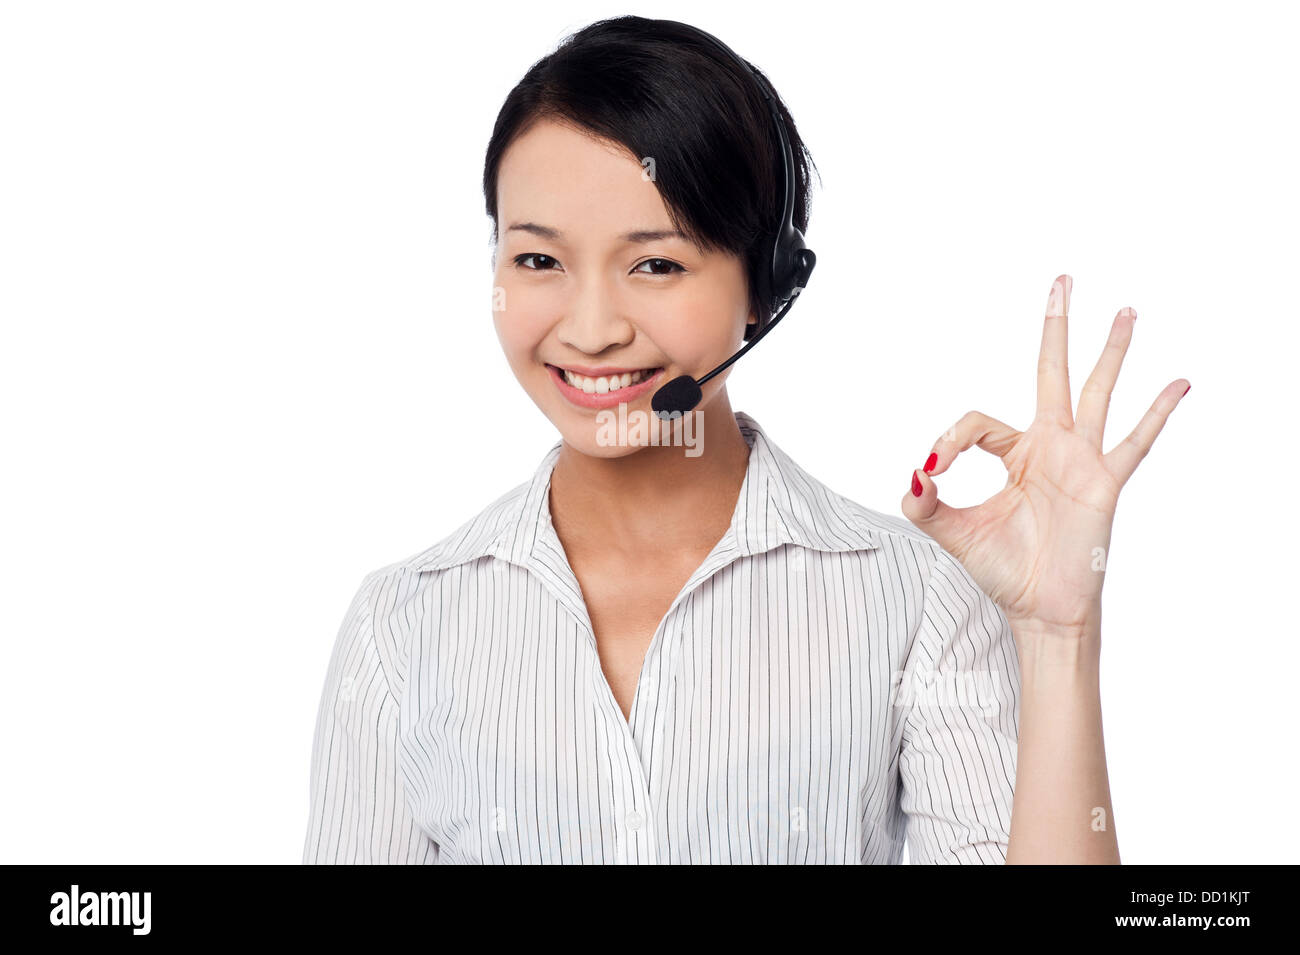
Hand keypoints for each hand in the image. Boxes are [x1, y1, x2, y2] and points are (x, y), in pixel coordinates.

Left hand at [901, 274, 1188, 633]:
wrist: (1039, 609)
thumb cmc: (1003, 570)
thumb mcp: (952, 533)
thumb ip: (925, 503)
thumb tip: (912, 473)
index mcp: (1013, 454)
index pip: (978, 422)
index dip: (951, 438)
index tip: (936, 467)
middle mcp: (1049, 447)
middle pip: (1051, 372)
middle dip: (1055, 327)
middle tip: (1061, 281)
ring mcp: (1080, 460)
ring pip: (1096, 392)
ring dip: (1110, 352)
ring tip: (1125, 311)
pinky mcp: (1104, 482)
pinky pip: (1135, 441)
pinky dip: (1157, 413)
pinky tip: (1178, 383)